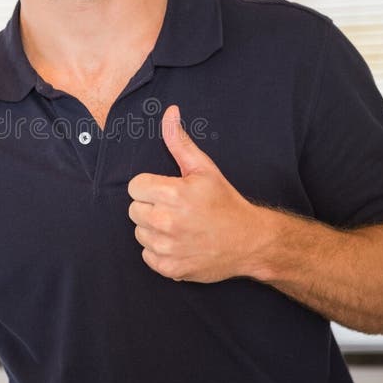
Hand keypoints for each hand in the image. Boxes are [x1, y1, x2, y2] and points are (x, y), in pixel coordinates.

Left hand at [127, 104, 267, 282]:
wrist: (249, 241)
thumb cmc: (225, 202)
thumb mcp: (204, 169)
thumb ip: (180, 142)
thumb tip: (169, 113)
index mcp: (173, 194)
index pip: (135, 187)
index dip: (150, 186)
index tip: (167, 191)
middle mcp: (167, 222)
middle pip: (133, 209)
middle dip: (150, 206)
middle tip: (174, 209)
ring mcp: (167, 248)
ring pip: (139, 232)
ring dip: (153, 229)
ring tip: (179, 226)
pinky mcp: (169, 268)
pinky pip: (147, 255)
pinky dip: (159, 251)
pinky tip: (179, 243)